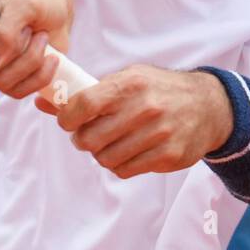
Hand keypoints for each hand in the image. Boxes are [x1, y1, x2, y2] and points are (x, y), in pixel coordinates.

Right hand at [0, 0, 73, 98]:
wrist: (56, 9)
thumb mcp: (23, 4)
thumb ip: (4, 30)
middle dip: (13, 49)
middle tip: (28, 27)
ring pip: (3, 82)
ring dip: (30, 58)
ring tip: (41, 36)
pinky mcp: (9, 81)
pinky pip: (20, 91)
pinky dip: (40, 74)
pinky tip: (50, 56)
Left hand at [37, 65, 233, 177]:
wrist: (207, 105)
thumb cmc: (157, 89)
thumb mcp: (126, 79)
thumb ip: (86, 92)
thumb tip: (42, 102)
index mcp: (130, 84)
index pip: (83, 105)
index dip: (66, 118)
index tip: (66, 120)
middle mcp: (145, 108)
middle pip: (90, 138)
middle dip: (81, 139)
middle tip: (87, 134)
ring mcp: (158, 134)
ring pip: (106, 158)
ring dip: (101, 153)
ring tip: (108, 142)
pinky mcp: (168, 156)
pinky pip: (125, 170)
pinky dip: (119, 164)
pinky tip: (126, 150)